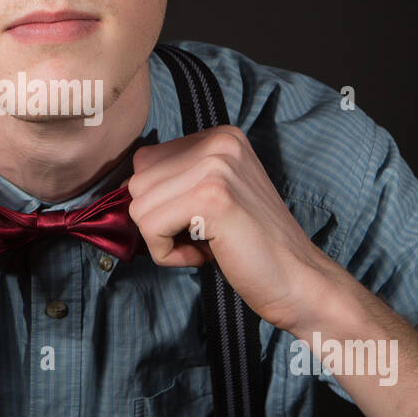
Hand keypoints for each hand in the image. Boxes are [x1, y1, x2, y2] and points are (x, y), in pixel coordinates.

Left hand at [125, 124, 338, 333]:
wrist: (297, 280)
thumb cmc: (250, 246)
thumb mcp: (213, 196)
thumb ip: (175, 181)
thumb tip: (120, 189)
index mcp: (219, 136)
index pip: (146, 161)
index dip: (160, 202)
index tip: (197, 221)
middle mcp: (218, 141)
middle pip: (138, 182)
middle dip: (158, 222)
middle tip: (201, 238)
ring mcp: (216, 166)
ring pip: (139, 206)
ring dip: (162, 239)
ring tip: (205, 245)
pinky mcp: (212, 197)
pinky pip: (151, 228)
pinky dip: (168, 254)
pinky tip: (204, 255)